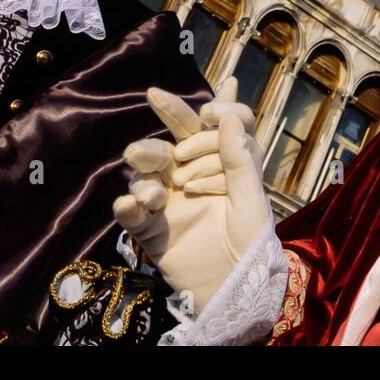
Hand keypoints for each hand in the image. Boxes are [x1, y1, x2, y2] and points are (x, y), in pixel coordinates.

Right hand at [113, 78, 271, 312]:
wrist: (234, 285)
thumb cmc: (249, 239)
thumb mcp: (250, 197)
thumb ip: (239, 157)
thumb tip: (228, 113)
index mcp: (219, 162)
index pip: (212, 125)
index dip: (212, 109)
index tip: (210, 111)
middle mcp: (190, 173)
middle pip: (175, 135)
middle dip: (167, 113)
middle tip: (155, 94)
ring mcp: (167, 198)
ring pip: (148, 169)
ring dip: (147, 162)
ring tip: (157, 182)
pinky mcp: (149, 227)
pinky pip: (131, 212)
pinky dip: (129, 206)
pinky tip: (134, 204)